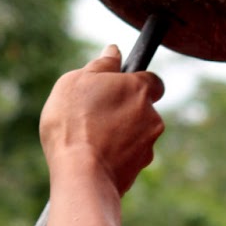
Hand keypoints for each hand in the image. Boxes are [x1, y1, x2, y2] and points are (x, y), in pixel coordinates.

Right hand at [39, 46, 164, 196]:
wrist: (80, 174)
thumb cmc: (73, 123)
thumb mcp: (76, 81)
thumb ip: (100, 65)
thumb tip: (114, 51)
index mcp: (139, 88)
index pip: (152, 80)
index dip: (135, 83)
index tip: (117, 89)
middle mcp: (152, 116)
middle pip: (143, 109)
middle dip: (125, 111)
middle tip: (94, 115)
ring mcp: (149, 145)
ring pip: (136, 134)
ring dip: (120, 134)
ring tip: (89, 139)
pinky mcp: (140, 169)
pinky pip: (129, 157)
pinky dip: (116, 156)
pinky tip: (94, 157)